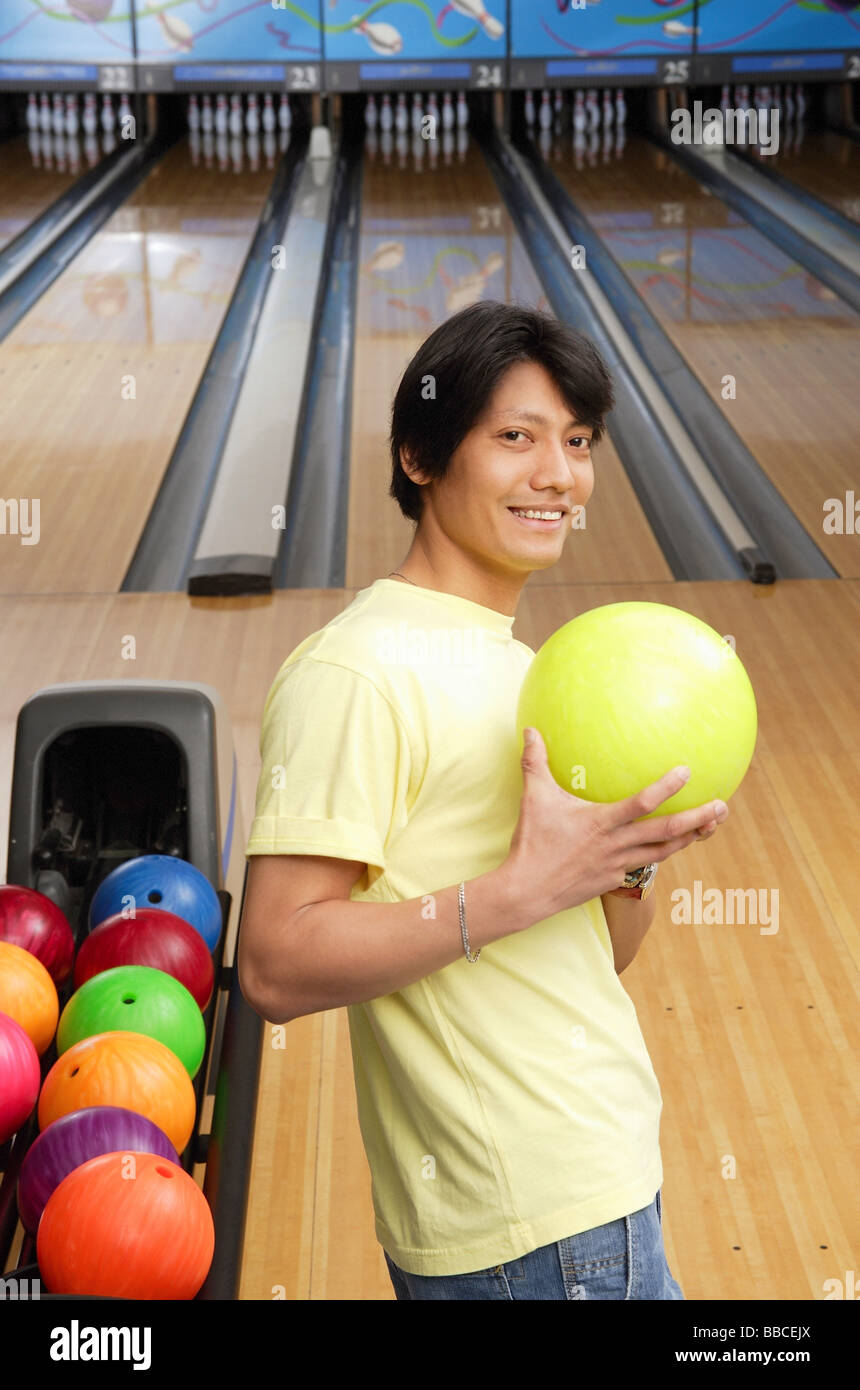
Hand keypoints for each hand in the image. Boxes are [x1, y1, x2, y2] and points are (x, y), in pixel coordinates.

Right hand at [505, 727, 728, 919]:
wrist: (528, 891)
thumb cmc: (531, 842)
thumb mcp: (533, 797)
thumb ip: (535, 762)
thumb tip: (529, 730)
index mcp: (602, 822)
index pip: (643, 802)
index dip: (667, 787)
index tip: (687, 771)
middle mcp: (617, 844)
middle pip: (668, 831)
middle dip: (699, 818)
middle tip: (722, 806)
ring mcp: (619, 865)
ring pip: (664, 851)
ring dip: (690, 838)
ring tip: (711, 826)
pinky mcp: (615, 880)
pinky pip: (645, 864)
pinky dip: (662, 853)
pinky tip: (672, 846)